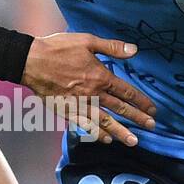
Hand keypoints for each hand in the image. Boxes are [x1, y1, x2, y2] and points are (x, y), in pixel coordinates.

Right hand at [22, 33, 156, 146]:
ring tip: (134, 141)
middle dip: (138, 118)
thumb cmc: (58, 49)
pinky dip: (97, 134)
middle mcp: (93, 94)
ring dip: (121, 132)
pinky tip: (106, 140)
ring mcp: (80, 105)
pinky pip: (85, 126)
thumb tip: (134, 50)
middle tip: (152, 127)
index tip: (153, 109)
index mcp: (100, 76)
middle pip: (120, 109)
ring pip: (105, 122)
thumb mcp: (87, 41)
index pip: (126, 92)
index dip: (141, 101)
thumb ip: (112, 47)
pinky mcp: (67, 111)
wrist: (31, 62)